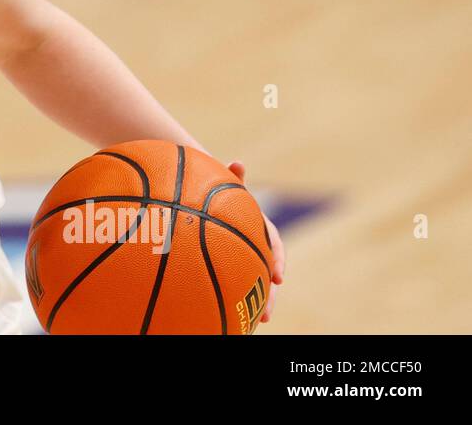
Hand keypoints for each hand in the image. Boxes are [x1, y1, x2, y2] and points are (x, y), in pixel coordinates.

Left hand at [228, 160, 284, 324]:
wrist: (207, 198)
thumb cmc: (217, 191)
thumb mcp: (225, 185)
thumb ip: (233, 178)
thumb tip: (238, 162)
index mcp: (259, 226)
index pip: (273, 243)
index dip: (277, 260)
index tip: (278, 277)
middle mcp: (255, 244)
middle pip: (266, 273)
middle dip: (269, 295)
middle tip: (268, 313)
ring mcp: (244, 255)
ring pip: (253, 283)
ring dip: (256, 304)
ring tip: (256, 323)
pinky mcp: (231, 265)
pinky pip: (233, 283)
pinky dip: (232, 298)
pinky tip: (223, 316)